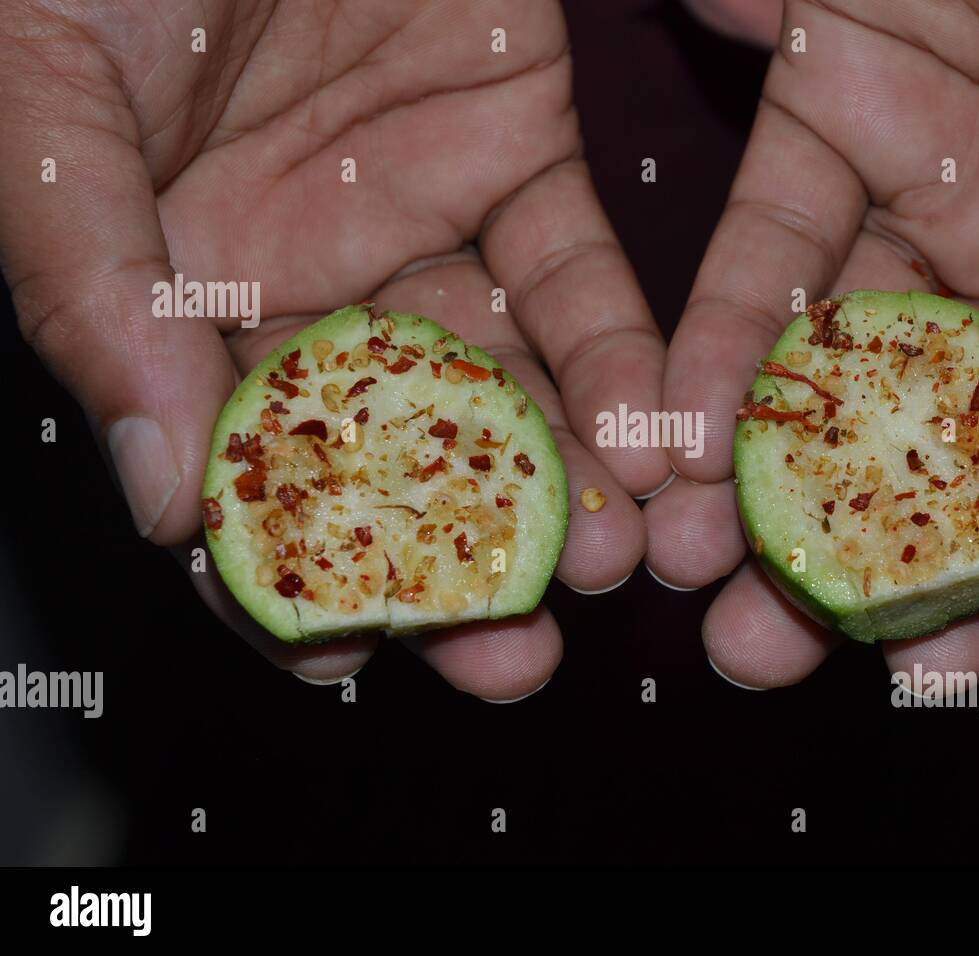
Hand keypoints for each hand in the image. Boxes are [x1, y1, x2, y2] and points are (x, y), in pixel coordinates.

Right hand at [1, 0, 669, 696]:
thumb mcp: (45, 109)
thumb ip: (93, 299)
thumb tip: (158, 503)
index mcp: (172, 295)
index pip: (234, 471)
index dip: (285, 574)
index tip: (347, 661)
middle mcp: (304, 281)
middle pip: (388, 456)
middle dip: (456, 559)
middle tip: (518, 655)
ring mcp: (417, 221)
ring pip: (500, 386)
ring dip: (561, 483)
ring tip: (611, 569)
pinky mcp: (514, 147)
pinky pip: (574, 276)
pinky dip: (616, 360)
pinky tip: (649, 439)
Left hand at [651, 0, 978, 685]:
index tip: (916, 670)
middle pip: (920, 444)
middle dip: (831, 552)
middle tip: (742, 648)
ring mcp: (934, 190)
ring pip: (823, 365)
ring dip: (744, 467)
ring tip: (673, 559)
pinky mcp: (840, 97)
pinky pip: (768, 240)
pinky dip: (712, 331)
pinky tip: (666, 422)